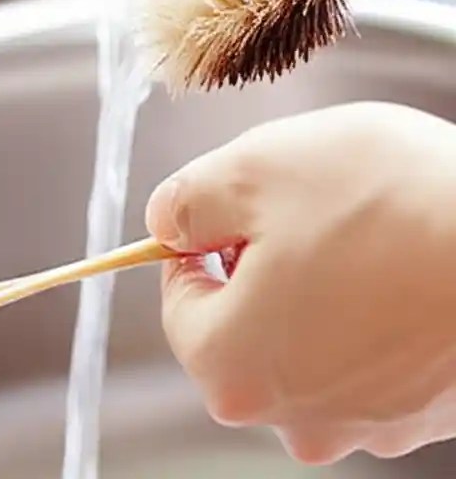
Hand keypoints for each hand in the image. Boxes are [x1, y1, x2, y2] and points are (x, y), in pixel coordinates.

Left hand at [148, 102, 455, 463]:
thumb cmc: (396, 205)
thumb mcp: (257, 169)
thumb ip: (188, 199)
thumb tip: (167, 219)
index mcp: (231, 368)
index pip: (180, 302)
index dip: (197, 243)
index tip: (225, 208)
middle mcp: (294, 416)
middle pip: (244, 329)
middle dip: (260, 267)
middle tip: (303, 211)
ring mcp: (368, 423)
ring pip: (312, 343)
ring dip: (322, 290)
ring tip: (367, 234)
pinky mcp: (426, 414)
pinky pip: (376, 357)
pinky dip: (379, 315)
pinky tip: (409, 269)